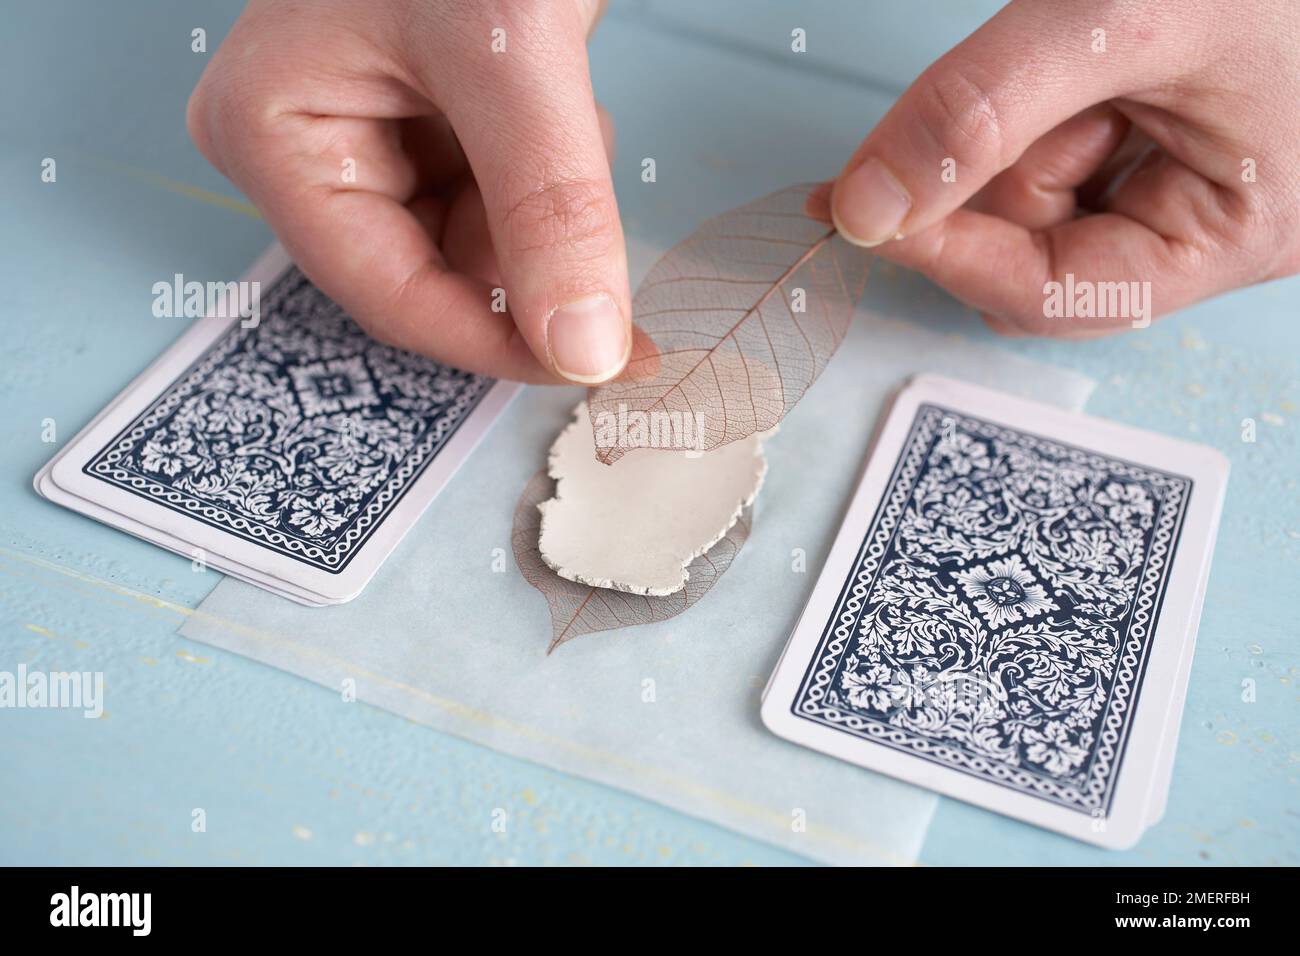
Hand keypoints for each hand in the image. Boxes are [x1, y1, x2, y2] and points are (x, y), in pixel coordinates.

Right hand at [187, 0, 629, 382]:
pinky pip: (493, 193)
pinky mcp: (422, 121)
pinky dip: (546, 179)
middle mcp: (306, 146)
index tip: (598, 362)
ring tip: (560, 110)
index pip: (389, 294)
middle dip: (528, 258)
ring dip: (544, 213)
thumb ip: (550, 207)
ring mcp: (364, 133)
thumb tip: (582, 346)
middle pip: (433, 270)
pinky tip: (558, 107)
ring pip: (475, 239)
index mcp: (274, 134)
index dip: (499, 342)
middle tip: (599, 228)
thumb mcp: (509, 56)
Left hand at [827, 0, 1299, 336]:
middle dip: (1003, 176)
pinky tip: (1081, 66)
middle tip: (1033, 82)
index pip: (1051, 294)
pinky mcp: (1170, 154)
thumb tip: (870, 207)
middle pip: (1037, 261)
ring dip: (1025, 134)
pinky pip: (1066, 168)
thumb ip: (981, 113)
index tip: (862, 210)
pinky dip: (1041, 119)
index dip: (947, 252)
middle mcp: (1220, 230)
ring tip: (1086, 53)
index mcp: (1239, 233)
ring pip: (1041, 213)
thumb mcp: (1108, 20)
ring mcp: (1196, 193)